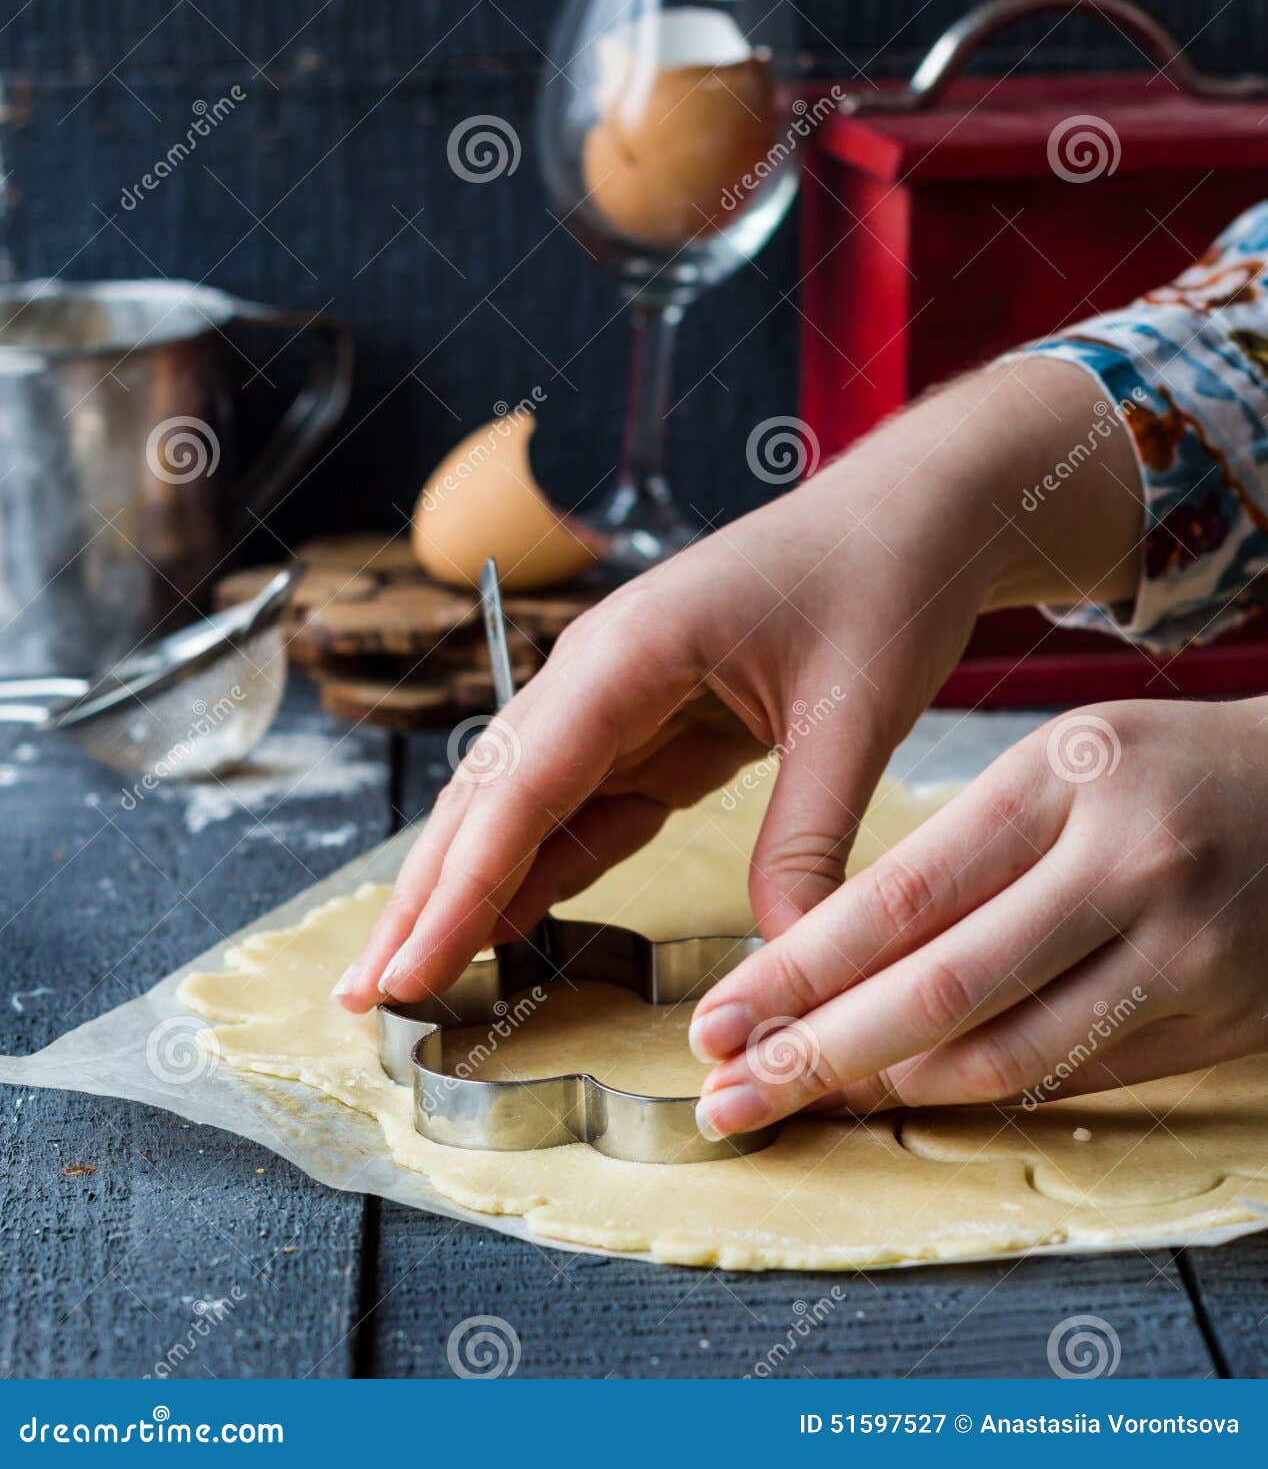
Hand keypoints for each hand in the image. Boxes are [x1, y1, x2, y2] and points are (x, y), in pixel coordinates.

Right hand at [333, 355, 1140, 1011]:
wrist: (919, 512)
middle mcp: (603, 672)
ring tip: (417, 972)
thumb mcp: (855, 715)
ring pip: (527, 807)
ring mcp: (624, 697)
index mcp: (630, 651)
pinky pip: (589, 806)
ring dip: (474, 888)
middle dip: (427, 895)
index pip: (522, 786)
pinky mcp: (659, 722)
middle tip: (369, 991)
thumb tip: (787, 966)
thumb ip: (809, 840)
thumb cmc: (885, 581)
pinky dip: (547, 867)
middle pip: (493, 797)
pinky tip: (508, 922)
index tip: (408, 969)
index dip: (459, 887)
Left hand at [691, 696, 1267, 1135]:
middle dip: (817, 1056)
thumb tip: (828, 959)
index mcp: (1064, 779)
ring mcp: (1182, 952)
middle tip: (732, 1098)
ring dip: (891, 1091)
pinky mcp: (1217, 1021)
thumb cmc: (1164, 769)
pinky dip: (981, 1094)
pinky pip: (1072, 1077)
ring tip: (806, 1101)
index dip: (796, 972)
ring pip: (1005, 1056)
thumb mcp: (1057, 761)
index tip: (719, 1018)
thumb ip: (959, 852)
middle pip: (940, 991)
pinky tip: (914, 1095)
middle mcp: (1125, 866)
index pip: (901, 896)